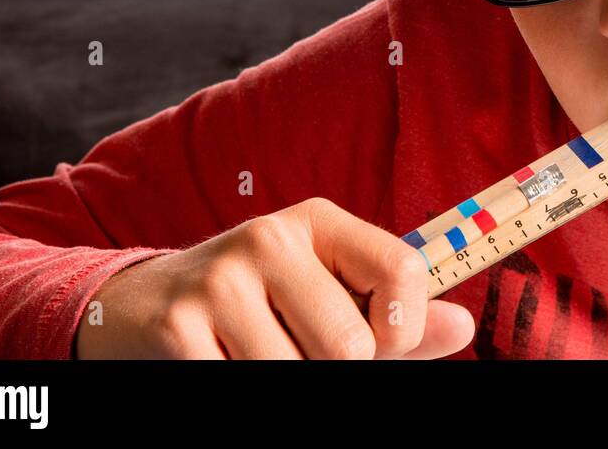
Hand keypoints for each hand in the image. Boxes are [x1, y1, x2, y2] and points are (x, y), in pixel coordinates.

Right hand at [75, 197, 473, 358]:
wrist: (144, 304)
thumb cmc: (260, 301)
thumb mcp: (329, 290)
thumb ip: (397, 316)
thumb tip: (462, 328)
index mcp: (320, 220)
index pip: (402, 271)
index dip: (405, 328)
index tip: (381, 339)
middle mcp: (272, 236)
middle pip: (351, 347)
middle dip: (336, 368)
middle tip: (299, 349)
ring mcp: (222, 279)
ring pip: (297, 375)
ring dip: (285, 381)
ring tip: (258, 352)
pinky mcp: (180, 326)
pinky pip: (243, 386)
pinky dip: (240, 385)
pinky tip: (223, 360)